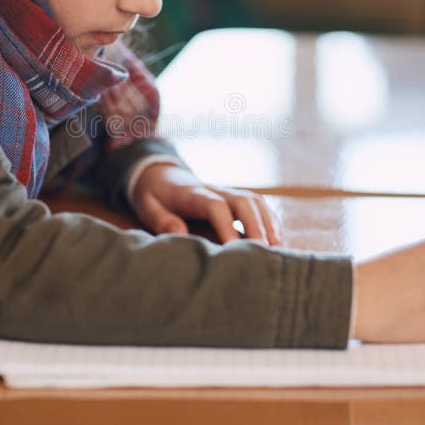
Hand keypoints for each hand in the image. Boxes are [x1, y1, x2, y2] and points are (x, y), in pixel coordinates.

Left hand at [130, 164, 280, 245]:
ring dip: (268, 222)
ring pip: (254, 201)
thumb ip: (161, 220)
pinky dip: (270, 220)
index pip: (215, 205)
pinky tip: (276, 240)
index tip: (233, 248)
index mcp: (192, 193)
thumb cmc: (153, 195)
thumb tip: (180, 234)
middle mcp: (214, 189)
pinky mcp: (232, 198)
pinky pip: (257, 204)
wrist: (159, 174)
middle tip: (263, 251)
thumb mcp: (147, 206)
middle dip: (256, 225)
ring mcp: (226, 191)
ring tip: (277, 248)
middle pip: (243, 200)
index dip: (226, 225)